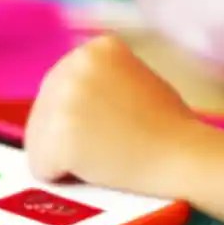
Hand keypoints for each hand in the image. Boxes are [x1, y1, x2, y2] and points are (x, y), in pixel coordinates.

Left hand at [25, 35, 203, 191]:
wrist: (185, 155)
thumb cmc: (170, 126)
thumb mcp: (134, 79)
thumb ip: (101, 80)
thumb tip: (68, 98)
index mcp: (95, 48)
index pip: (62, 86)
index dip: (83, 116)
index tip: (113, 126)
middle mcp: (74, 63)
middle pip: (45, 109)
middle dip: (68, 134)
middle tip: (107, 148)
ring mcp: (64, 98)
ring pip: (39, 138)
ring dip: (63, 156)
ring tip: (102, 159)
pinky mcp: (58, 135)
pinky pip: (40, 165)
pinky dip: (59, 176)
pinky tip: (91, 172)